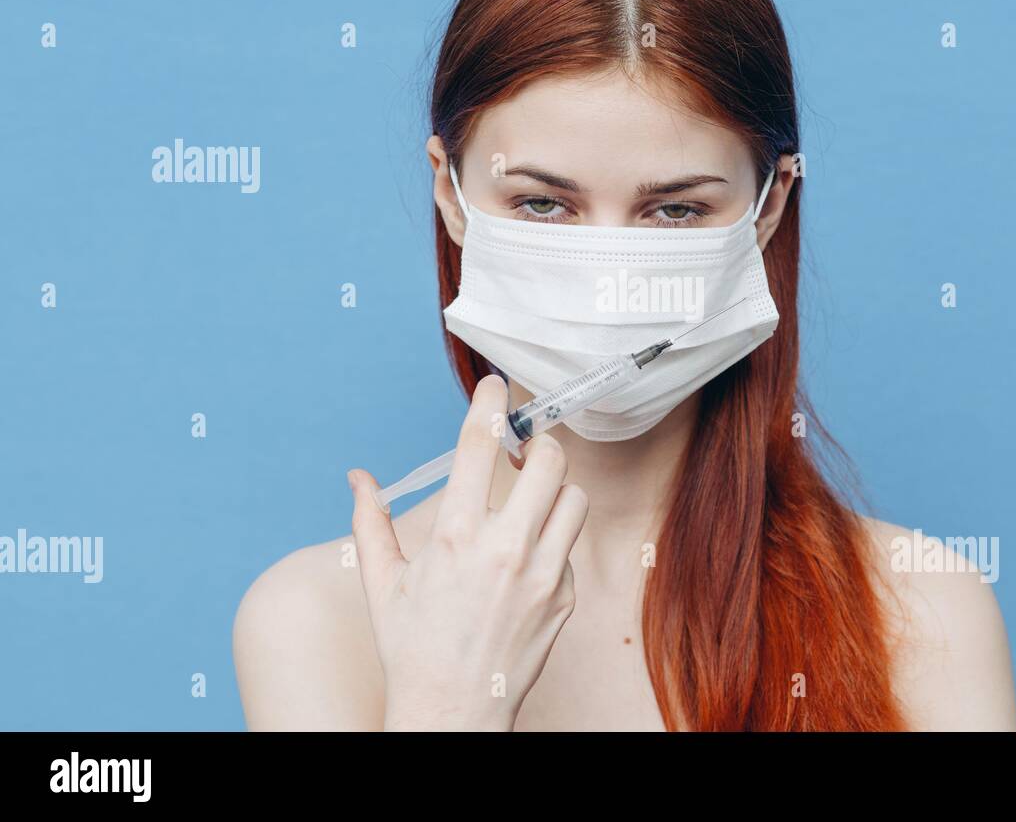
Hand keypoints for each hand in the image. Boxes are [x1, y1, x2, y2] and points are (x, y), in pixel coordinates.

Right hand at [348, 374, 587, 730]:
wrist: (451, 711)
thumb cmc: (412, 649)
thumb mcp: (381, 583)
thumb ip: (370, 522)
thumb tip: (358, 478)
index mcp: (454, 536)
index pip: (479, 446)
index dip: (490, 405)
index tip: (495, 386)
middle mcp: (504, 549)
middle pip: (550, 461)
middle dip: (540, 445)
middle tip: (526, 450)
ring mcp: (541, 574)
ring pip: (574, 499)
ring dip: (556, 491)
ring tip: (533, 502)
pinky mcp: (564, 597)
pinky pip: (570, 548)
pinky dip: (554, 543)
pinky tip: (528, 562)